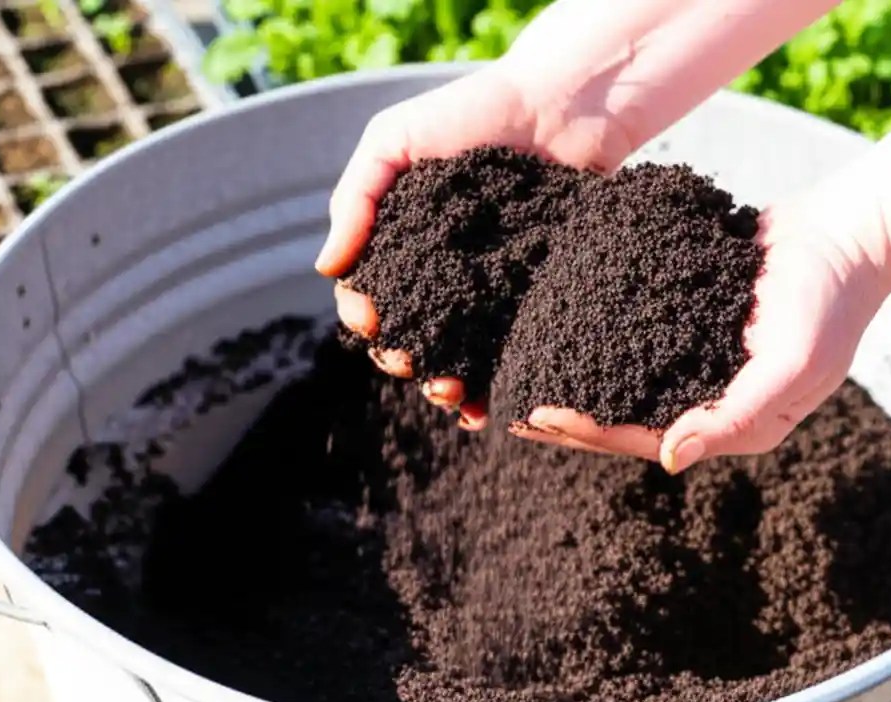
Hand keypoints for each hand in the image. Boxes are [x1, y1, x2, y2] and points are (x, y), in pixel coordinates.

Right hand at [318, 58, 640, 429]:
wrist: (564, 106)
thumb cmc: (473, 112)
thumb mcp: (395, 140)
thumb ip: (355, 198)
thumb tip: (326, 268)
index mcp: (400, 242)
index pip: (367, 293)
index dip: (362, 313)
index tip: (371, 317)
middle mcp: (441, 274)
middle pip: (410, 334)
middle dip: (401, 357)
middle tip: (410, 360)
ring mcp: (489, 290)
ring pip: (457, 354)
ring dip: (445, 383)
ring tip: (452, 391)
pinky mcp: (534, 298)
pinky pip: (509, 352)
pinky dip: (497, 384)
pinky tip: (492, 405)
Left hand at [511, 196, 890, 473]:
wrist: (847, 235)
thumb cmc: (829, 304)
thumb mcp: (793, 366)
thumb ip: (734, 415)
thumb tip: (668, 458)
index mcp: (732, 423)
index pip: (646, 437)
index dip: (590, 432)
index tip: (538, 416)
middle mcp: (708, 397)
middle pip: (624, 417)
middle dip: (569, 418)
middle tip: (511, 409)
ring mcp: (696, 357)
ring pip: (623, 379)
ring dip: (575, 379)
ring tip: (523, 374)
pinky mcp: (688, 317)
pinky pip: (634, 335)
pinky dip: (596, 337)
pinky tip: (558, 327)